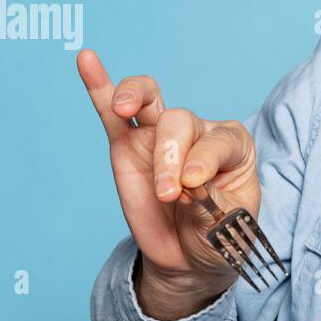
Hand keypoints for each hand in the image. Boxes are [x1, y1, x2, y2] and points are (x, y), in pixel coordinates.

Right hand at [77, 49, 261, 318]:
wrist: (189, 260)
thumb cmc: (215, 239)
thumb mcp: (226, 230)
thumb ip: (209, 206)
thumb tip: (184, 186)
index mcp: (233, 147)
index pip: (219, 140)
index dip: (205, 160)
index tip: (194, 187)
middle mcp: (198, 133)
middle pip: (180, 122)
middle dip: (170, 157)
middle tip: (168, 194)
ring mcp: (161, 136)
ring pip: (149, 100)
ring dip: (135, 98)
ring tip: (124, 109)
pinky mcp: (128, 146)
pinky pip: (111, 111)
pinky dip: (99, 85)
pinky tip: (87, 60)